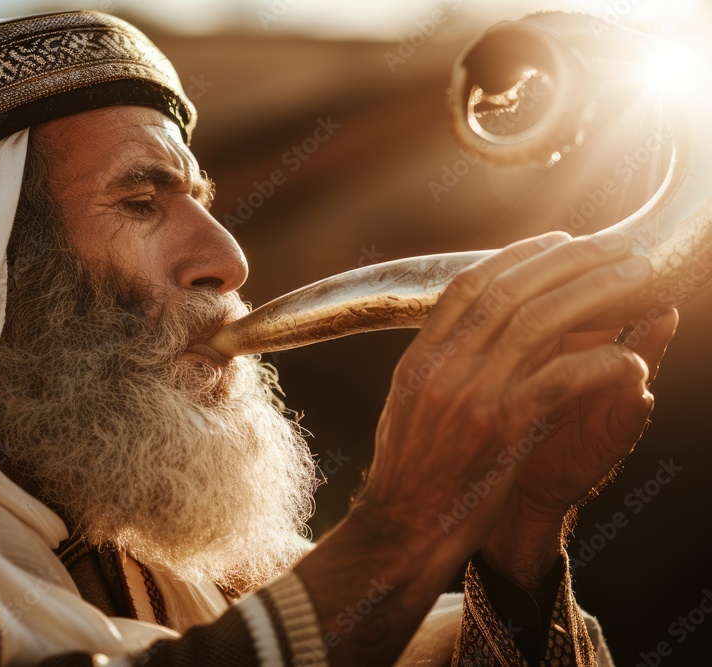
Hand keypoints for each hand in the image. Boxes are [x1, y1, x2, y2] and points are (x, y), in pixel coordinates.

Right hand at [356, 231, 656, 561]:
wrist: (401, 531)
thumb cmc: (409, 476)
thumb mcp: (408, 408)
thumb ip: (436, 366)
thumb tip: (466, 333)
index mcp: (419, 359)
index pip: (468, 287)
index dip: (517, 255)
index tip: (556, 240)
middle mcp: (442, 367)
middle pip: (510, 292)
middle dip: (567, 260)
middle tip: (612, 245)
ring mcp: (469, 396)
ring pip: (539, 324)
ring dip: (594, 294)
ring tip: (634, 277)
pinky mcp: (501, 431)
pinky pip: (562, 381)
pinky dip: (601, 364)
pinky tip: (630, 360)